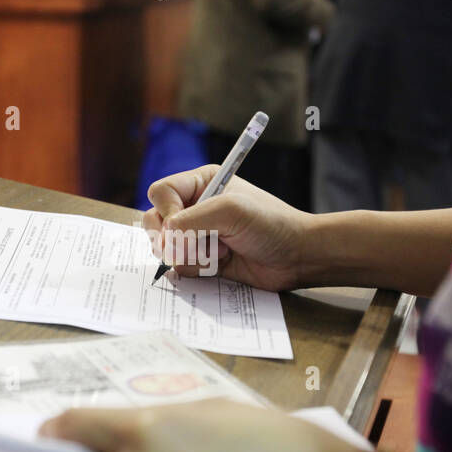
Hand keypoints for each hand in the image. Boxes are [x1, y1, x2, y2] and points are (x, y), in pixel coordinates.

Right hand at [143, 165, 311, 291]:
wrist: (296, 256)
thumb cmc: (271, 224)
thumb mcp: (230, 211)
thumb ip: (191, 220)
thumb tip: (167, 239)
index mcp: (201, 183)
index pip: (161, 193)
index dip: (166, 211)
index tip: (181, 227)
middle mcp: (196, 207)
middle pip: (155, 221)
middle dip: (172, 238)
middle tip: (195, 244)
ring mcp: (198, 235)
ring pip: (167, 248)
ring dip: (191, 254)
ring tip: (221, 252)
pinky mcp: (203, 259)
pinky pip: (181, 267)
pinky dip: (197, 269)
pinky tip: (222, 264)